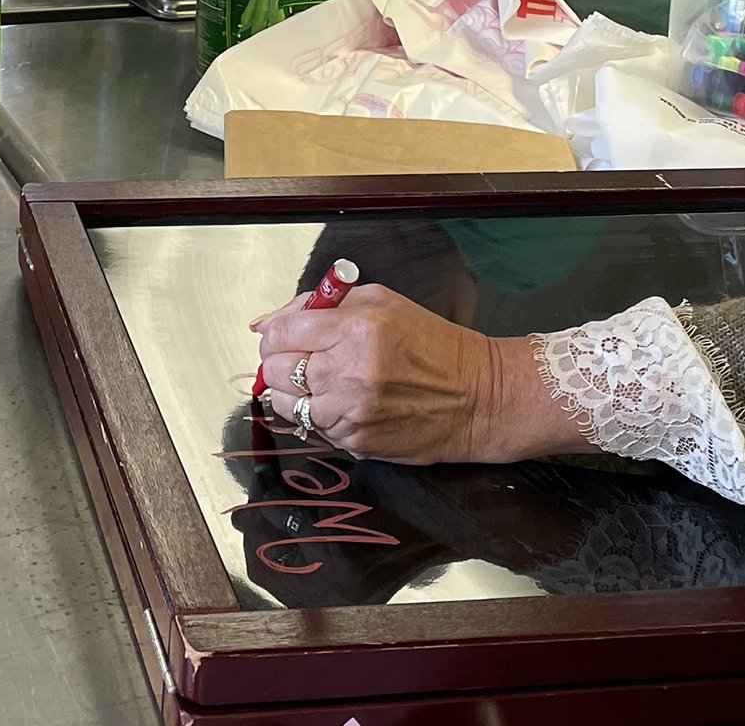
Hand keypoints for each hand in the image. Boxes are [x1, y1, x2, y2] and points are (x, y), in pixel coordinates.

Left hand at [252, 284, 587, 465]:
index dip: (275, 331)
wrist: (476, 398)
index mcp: (355, 328)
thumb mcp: (381, 302)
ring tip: (323, 381)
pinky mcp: (355, 442)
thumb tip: (268, 321)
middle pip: (274, 368)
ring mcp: (350, 412)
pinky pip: (312, 427)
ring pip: (286, 403)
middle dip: (280, 360)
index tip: (284, 334)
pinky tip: (344, 403)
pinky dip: (319, 415)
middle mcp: (348, 371)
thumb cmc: (431, 344)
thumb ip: (323, 304)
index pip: (280, 331)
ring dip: (295, 391)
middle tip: (301, 357)